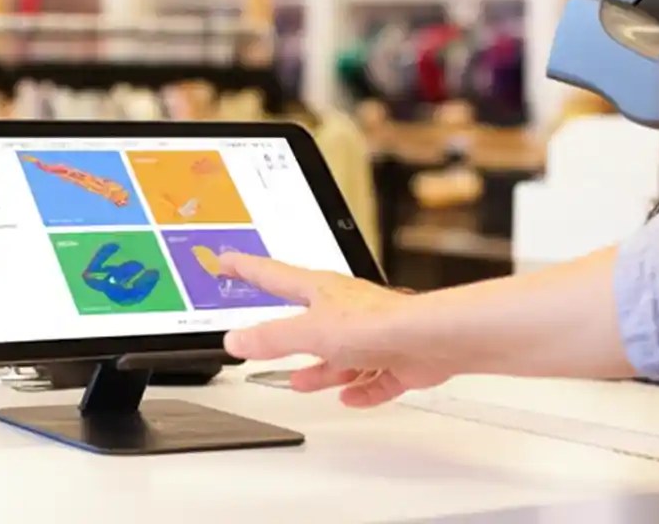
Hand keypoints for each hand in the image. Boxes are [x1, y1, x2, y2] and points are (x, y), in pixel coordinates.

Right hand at [221, 253, 452, 407]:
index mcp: (319, 291)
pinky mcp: (393, 358)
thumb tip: (235, 340)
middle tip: (263, 328)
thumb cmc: (377, 324)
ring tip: (301, 381)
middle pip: (305, 318)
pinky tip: (350, 397)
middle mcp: (343, 308)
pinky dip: (359, 388)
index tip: (228, 261)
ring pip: (337, 352)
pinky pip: (371, 376)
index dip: (246, 268)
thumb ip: (271, 339)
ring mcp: (370, 334)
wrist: (430, 339)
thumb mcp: (309, 333)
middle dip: (283, 330)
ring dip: (320, 369)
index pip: (271, 274)